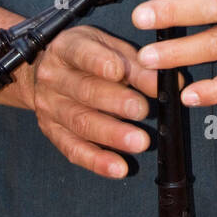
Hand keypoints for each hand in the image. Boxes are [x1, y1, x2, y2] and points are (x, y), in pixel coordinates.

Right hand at [18, 26, 158, 178]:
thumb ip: (139, 66)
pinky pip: (73, 149)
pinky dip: (97, 161)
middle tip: (142, 110)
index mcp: (66, 48)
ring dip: (112, 135)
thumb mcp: (109, 49)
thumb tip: (173, 84)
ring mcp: (49, 107)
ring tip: (140, 142)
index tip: (119, 72)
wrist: (43, 72)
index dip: (99, 62)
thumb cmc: (88, 57)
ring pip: (80, 122)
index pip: (80, 53)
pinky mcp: (52, 132)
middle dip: (115, 102)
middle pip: (84, 91)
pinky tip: (119, 168)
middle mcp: (53, 77)